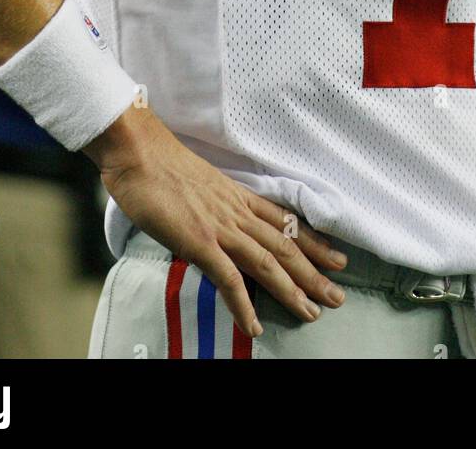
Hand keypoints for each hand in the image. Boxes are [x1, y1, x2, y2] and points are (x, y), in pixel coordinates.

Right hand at [84, 105, 346, 337]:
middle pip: (285, 245)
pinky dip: (243, 304)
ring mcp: (220, 227)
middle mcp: (236, 212)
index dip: (313, 243)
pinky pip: (228, 278)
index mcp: (238, 197)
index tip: (336, 258)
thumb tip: (217, 221)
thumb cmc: (160, 164)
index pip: (284, 223)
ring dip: (291, 290)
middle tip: (337, 297)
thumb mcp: (199, 184)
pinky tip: (254, 325)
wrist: (139, 150)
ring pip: (267, 262)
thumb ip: (214, 204)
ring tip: (310, 313)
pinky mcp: (199, 241)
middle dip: (314, 273)